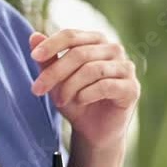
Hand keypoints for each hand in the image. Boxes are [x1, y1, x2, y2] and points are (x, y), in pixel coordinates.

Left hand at [29, 30, 139, 150]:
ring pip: (91, 69)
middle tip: (38, 89)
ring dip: (70, 86)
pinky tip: (80, 101)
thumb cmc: (76, 100)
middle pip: (80, 53)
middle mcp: (114, 49)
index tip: (34, 56)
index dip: (52, 44)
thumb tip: (34, 36)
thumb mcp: (57, 80)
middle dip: (55, 72)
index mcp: (96, 41)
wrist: (94, 131)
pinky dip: (87, 94)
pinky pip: (105, 85)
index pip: (72, 35)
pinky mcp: (132, 88)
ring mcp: (126, 68)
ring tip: (60, 101)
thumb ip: (48, 59)